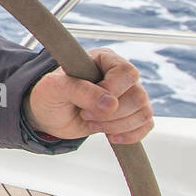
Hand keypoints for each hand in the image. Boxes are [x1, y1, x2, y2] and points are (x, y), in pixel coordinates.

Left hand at [23, 48, 153, 145]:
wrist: (49, 115)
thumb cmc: (50, 95)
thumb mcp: (54, 88)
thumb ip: (80, 91)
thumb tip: (111, 104)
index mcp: (104, 59)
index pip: (126, 72)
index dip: (111, 91)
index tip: (87, 104)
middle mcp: (121, 76)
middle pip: (138, 96)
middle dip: (111, 114)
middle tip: (85, 116)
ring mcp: (129, 95)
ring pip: (143, 112)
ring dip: (117, 126)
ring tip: (92, 123)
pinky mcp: (132, 114)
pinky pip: (146, 125)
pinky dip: (130, 135)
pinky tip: (110, 136)